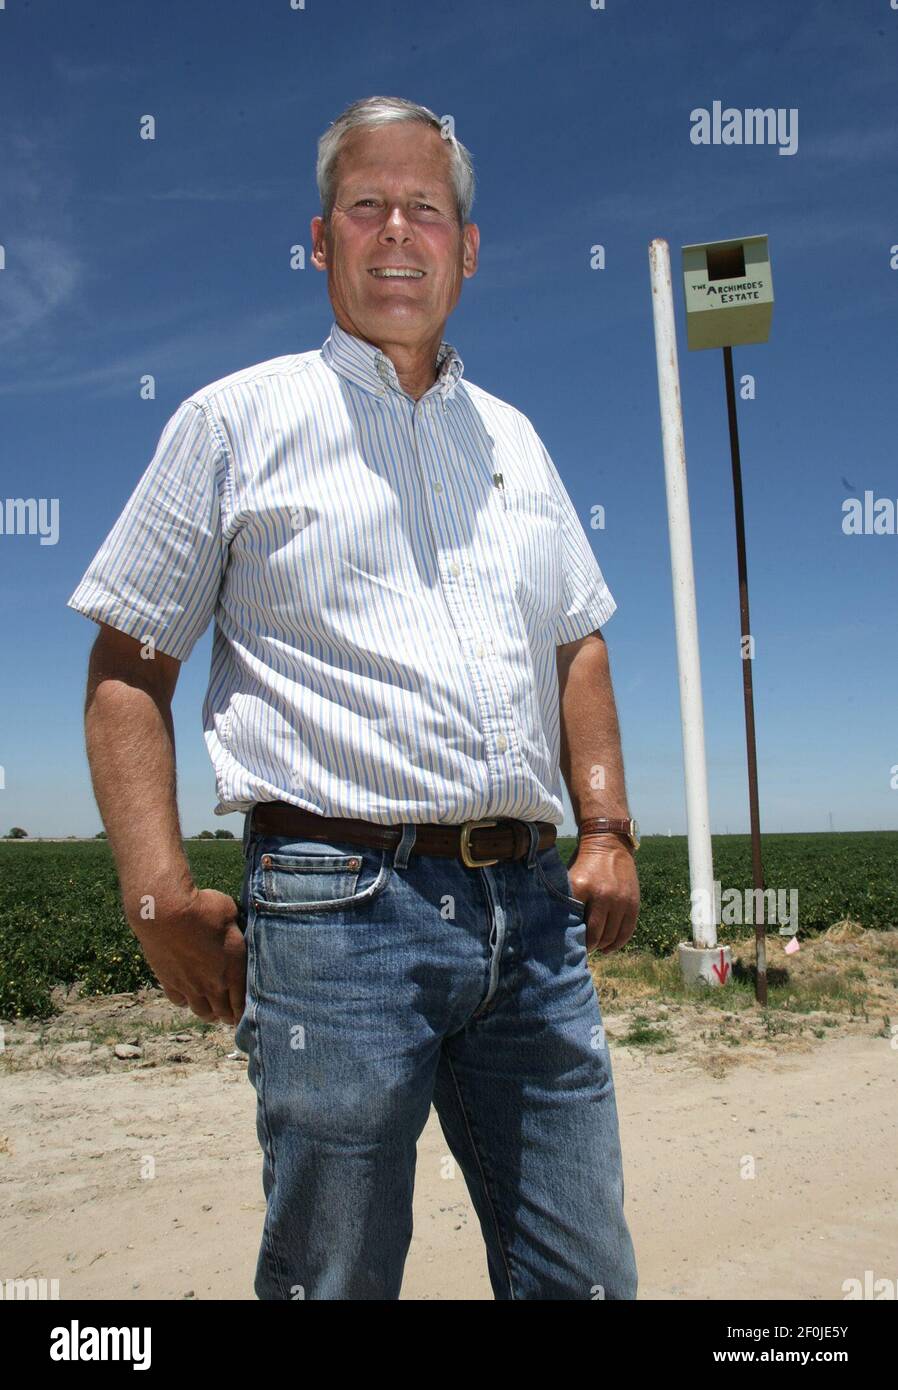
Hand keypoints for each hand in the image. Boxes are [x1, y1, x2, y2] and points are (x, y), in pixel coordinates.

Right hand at [127, 887, 246, 1024]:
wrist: (166, 912)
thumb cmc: (204, 908)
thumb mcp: (232, 915)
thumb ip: (237, 930)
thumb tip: (238, 930)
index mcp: (233, 970)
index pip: (242, 1002)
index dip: (245, 1010)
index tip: (247, 1012)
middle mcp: (212, 984)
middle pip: (223, 1012)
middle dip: (229, 1016)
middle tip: (231, 1016)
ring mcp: (189, 986)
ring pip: (202, 1011)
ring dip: (209, 1013)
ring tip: (212, 1011)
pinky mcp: (169, 982)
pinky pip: (179, 1002)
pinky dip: (186, 1001)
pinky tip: (188, 996)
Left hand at [567, 835, 639, 954]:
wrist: (608, 843)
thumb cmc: (583, 863)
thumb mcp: (570, 878)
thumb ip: (568, 901)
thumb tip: (561, 929)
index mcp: (581, 888)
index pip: (574, 923)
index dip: (571, 939)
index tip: (567, 946)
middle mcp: (602, 895)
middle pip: (594, 934)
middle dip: (587, 946)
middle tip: (580, 951)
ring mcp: (620, 900)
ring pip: (611, 936)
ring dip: (602, 947)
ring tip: (593, 949)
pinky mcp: (633, 903)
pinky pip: (627, 931)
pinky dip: (617, 944)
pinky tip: (608, 949)